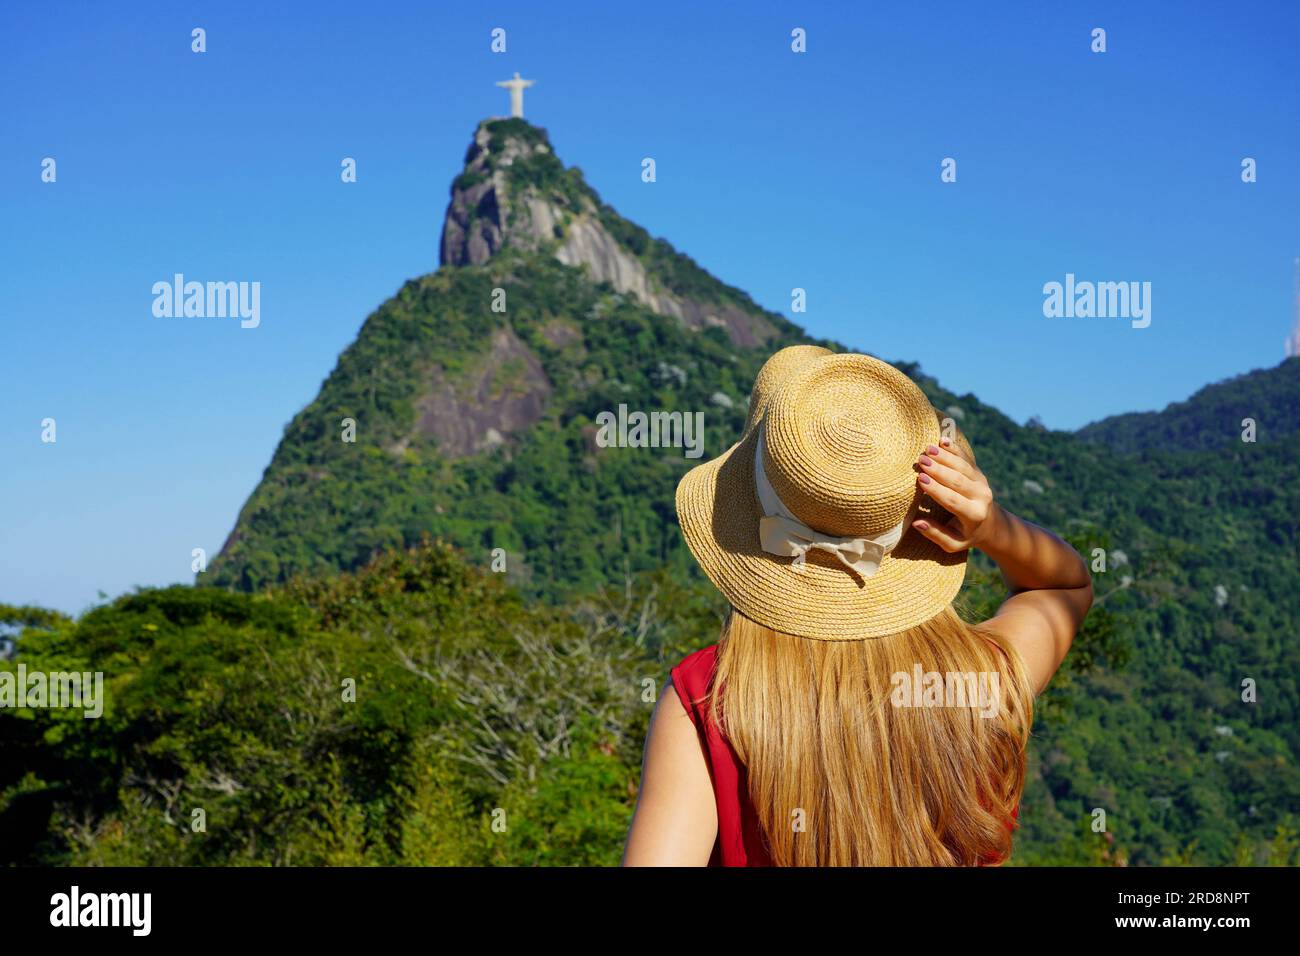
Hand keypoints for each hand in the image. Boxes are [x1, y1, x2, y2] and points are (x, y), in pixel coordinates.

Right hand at [911, 437, 999, 552]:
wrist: (991, 524)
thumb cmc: (965, 534)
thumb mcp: (952, 543)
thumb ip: (935, 534)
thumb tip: (916, 523)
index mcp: (974, 516)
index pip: (953, 500)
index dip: (937, 490)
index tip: (920, 479)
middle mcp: (981, 497)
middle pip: (958, 480)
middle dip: (939, 469)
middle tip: (921, 460)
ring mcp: (982, 483)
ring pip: (963, 466)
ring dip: (945, 456)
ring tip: (927, 449)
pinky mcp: (979, 473)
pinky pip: (967, 459)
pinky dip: (954, 449)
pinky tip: (942, 440)